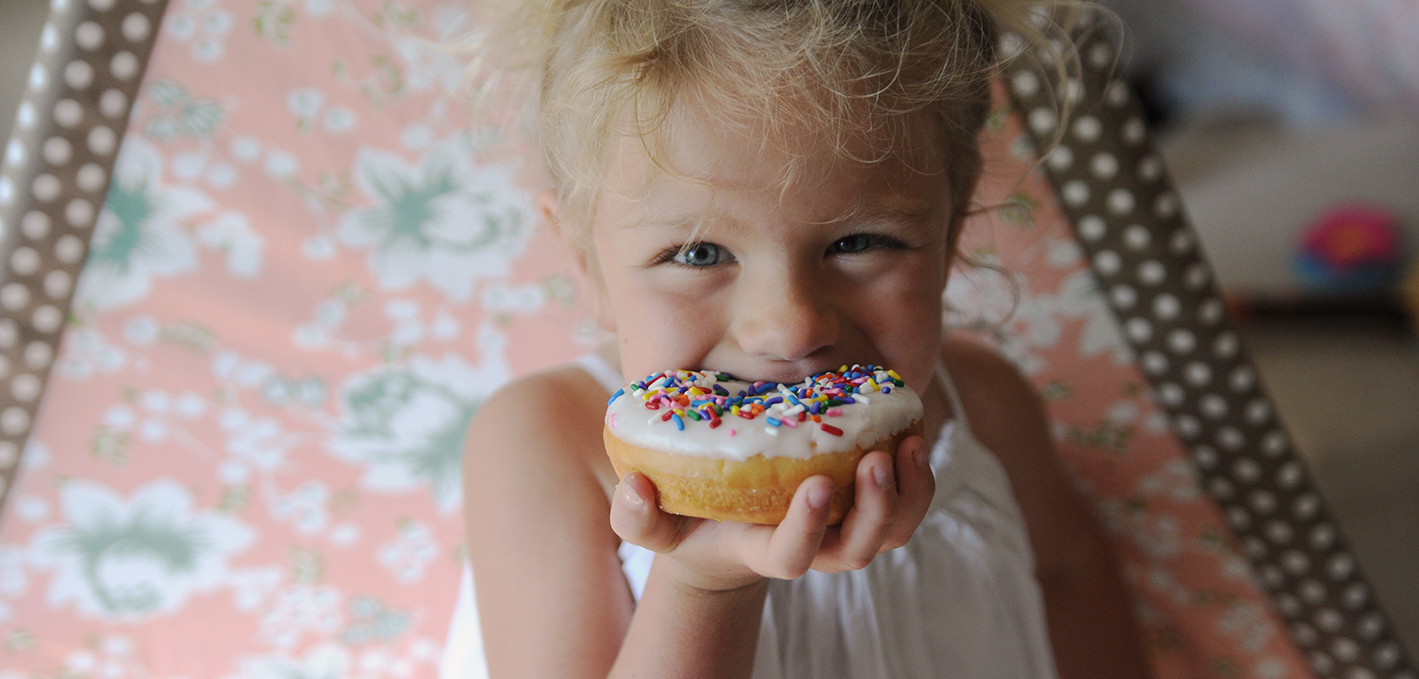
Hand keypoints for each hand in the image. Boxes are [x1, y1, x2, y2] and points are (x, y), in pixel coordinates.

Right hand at [609, 435, 933, 592]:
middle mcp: (814, 546)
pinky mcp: (863, 504)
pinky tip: (914, 430)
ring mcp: (843, 528)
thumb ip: (636, 516)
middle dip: (873, 508)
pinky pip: (905, 501)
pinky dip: (917, 474)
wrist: (726, 532)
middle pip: (859, 548)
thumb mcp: (655, 525)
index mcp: (765, 551)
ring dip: (908, 492)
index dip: (806, 528)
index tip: (814, 485)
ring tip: (910, 444)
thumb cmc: (690, 523)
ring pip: (892, 529)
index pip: (793, 556)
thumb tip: (634, 487)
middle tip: (876, 460)